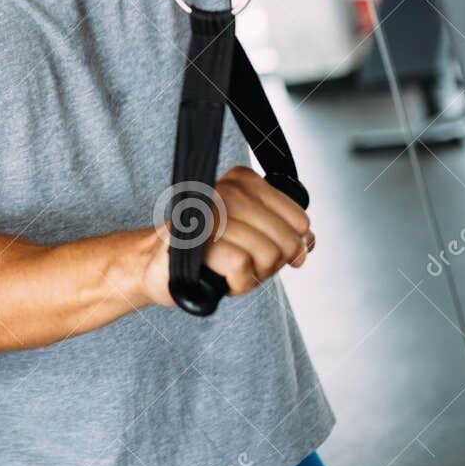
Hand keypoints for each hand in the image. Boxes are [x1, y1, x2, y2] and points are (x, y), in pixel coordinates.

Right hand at [141, 166, 314, 306]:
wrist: (157, 267)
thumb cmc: (206, 254)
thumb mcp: (253, 239)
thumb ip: (284, 235)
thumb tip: (306, 244)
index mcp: (242, 182)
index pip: (298, 217)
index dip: (293, 244)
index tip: (273, 251)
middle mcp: (225, 190)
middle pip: (285, 238)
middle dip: (273, 263)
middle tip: (248, 265)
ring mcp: (208, 211)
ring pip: (266, 251)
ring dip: (253, 275)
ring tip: (231, 270)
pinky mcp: (194, 236)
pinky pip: (241, 265)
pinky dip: (236, 283)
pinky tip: (221, 278)